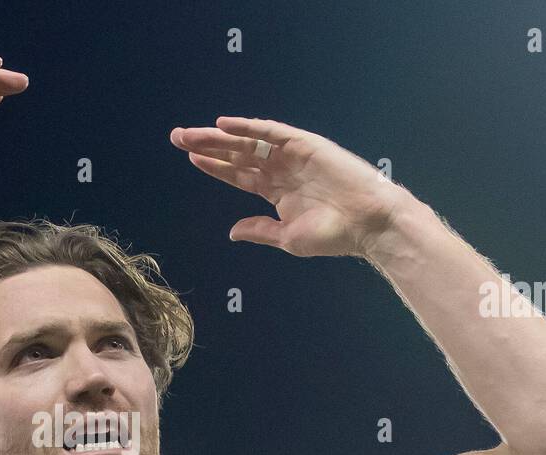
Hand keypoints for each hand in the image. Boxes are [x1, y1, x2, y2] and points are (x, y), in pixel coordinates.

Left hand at [170, 117, 411, 257]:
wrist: (367, 224)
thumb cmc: (334, 234)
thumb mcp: (287, 238)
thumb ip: (259, 230)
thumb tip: (232, 232)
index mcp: (277, 191)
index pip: (239, 174)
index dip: (216, 166)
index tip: (192, 158)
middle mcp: (282, 169)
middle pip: (237, 154)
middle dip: (208, 146)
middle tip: (177, 137)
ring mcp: (292, 155)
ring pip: (248, 142)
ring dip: (218, 136)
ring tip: (190, 133)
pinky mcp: (304, 145)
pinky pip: (270, 132)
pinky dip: (247, 127)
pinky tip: (223, 125)